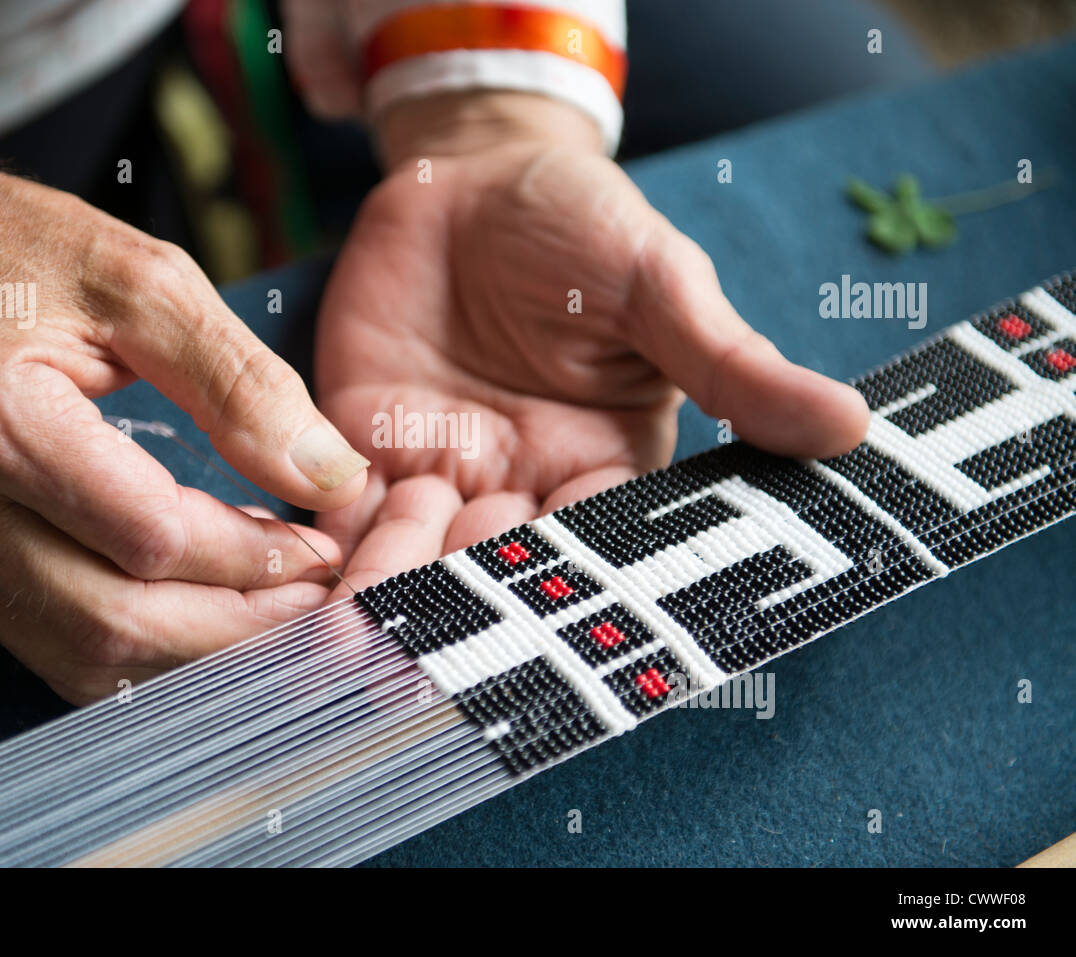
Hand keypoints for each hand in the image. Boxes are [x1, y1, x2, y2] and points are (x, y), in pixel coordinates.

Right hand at [0, 90, 368, 702]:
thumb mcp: (145, 281)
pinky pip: (55, 648)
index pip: (149, 538)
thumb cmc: (17, 253)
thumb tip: (329, 474)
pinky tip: (204, 612)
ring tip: (275, 608)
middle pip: (115, 620)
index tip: (323, 542)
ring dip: (196, 651)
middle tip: (315, 593)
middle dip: (237, 622)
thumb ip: (241, 382)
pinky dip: (143, 649)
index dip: (251, 556)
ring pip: (84, 656)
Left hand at [316, 92, 868, 589]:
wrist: (469, 178)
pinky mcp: (363, 447)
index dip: (570, 587)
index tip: (549, 621)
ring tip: (363, 604)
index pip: (593, 552)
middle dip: (466, 600)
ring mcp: (438, 474)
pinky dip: (328, 543)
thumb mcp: (662, 287)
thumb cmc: (583, 224)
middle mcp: (520, 489)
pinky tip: (308, 570)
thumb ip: (731, 364)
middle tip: (434, 633)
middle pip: (494, 573)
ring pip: (413, 557)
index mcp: (603, 469)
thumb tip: (851, 427)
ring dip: (390, 581)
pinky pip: (343, 512)